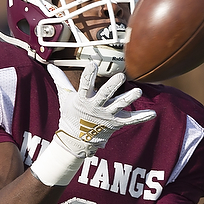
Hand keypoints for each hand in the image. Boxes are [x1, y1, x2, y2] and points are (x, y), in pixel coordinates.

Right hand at [30, 66, 155, 187]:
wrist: (77, 139)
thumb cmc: (71, 115)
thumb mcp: (65, 98)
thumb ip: (60, 81)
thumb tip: (50, 66)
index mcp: (83, 100)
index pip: (85, 85)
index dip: (88, 74)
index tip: (92, 64)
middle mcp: (96, 108)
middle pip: (105, 95)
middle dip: (112, 86)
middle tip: (121, 76)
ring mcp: (107, 116)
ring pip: (119, 106)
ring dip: (129, 99)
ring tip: (138, 91)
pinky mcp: (116, 124)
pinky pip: (130, 121)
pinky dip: (141, 118)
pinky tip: (153, 114)